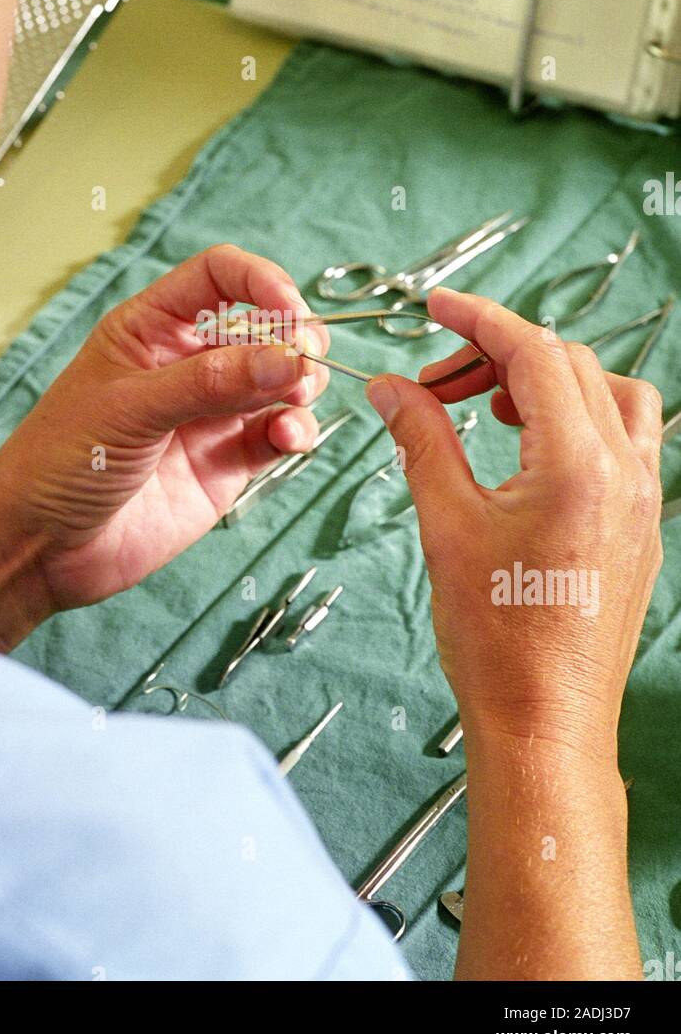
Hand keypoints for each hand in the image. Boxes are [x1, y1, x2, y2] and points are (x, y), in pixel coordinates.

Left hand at [0, 246, 328, 607]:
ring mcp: (210, 414)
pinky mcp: (226, 462)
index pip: (219, 277)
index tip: (291, 307)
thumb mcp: (129, 409)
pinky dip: (295, 431)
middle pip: (263, 328)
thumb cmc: (59, 461)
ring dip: (301, 384)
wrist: (42, 547)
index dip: (261, 280)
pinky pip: (276, 434)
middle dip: (293, 337)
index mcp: (152, 329)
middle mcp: (187, 364)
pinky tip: (289, 438)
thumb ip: (209, 382)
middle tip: (305, 360)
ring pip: (280, 381)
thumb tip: (285, 357)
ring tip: (296, 400)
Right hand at [366, 288, 663, 760]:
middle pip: (569, 365)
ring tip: (488, 410)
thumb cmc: (494, 637)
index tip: (436, 308)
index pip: (534, 354)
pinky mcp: (641, 527)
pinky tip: (528, 450)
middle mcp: (626, 472)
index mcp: (579, 464)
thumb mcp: (446, 525)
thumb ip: (422, 439)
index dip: (479, 320)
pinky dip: (578, 419)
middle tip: (436, 381)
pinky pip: (625, 440)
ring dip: (547, 382)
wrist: (545, 725)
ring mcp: (643, 500)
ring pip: (610, 395)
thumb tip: (391, 386)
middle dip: (500, 355)